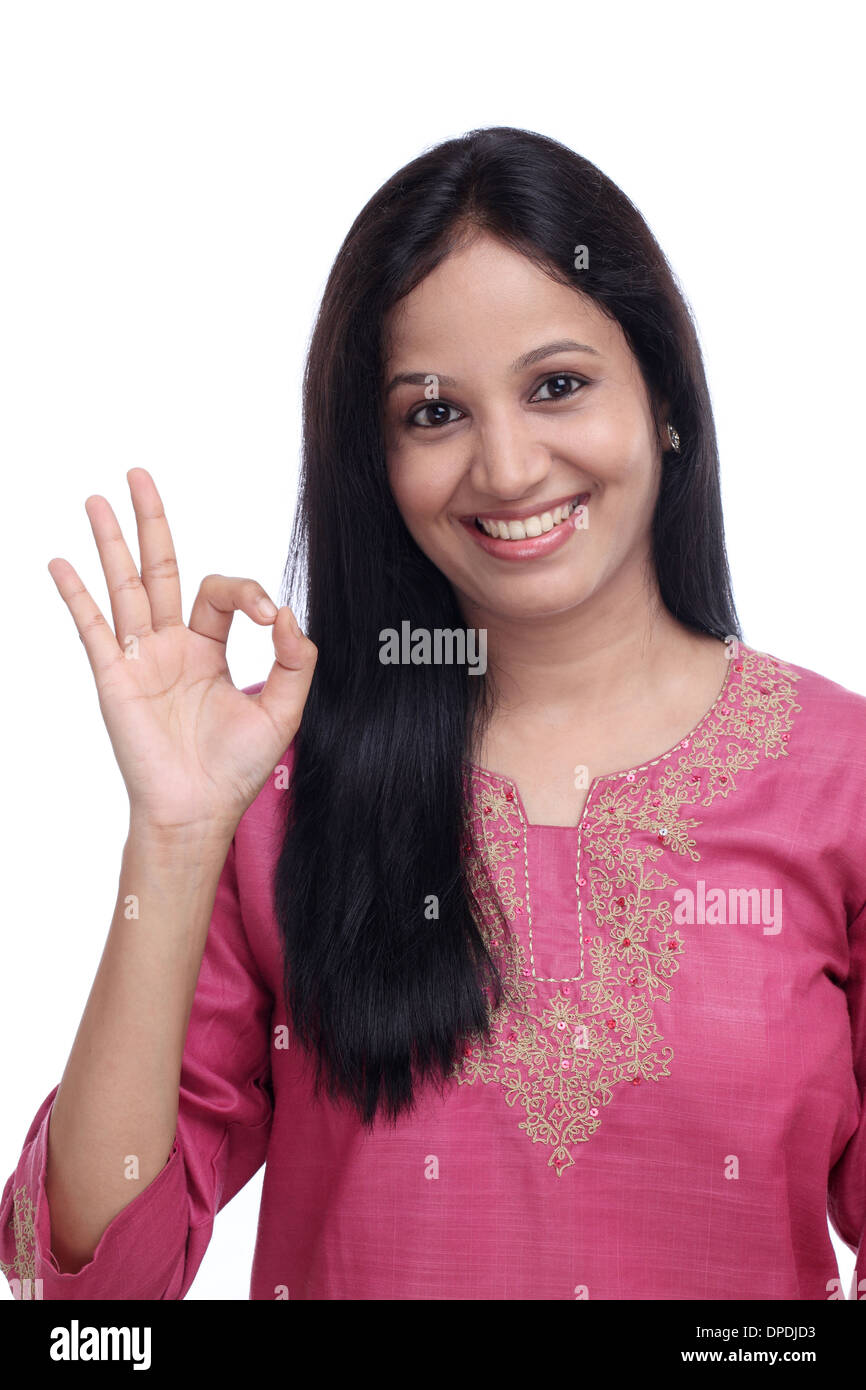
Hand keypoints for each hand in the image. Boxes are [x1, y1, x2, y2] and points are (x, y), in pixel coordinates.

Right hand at [47, 468, 316, 838]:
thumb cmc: (235, 769)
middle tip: (139, 474)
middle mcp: (170, 646)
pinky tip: (61, 562)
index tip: (271, 616)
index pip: (221, 594)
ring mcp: (139, 659)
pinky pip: (92, 628)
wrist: (198, 811)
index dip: (249, 592)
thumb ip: (297, 660)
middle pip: (159, 569)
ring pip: (123, 586)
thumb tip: (289, 613)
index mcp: (209, 649)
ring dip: (110, 542)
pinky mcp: (115, 677)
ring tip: (98, 498)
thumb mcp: (284, 711)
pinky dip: (76, 594)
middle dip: (151, 522)